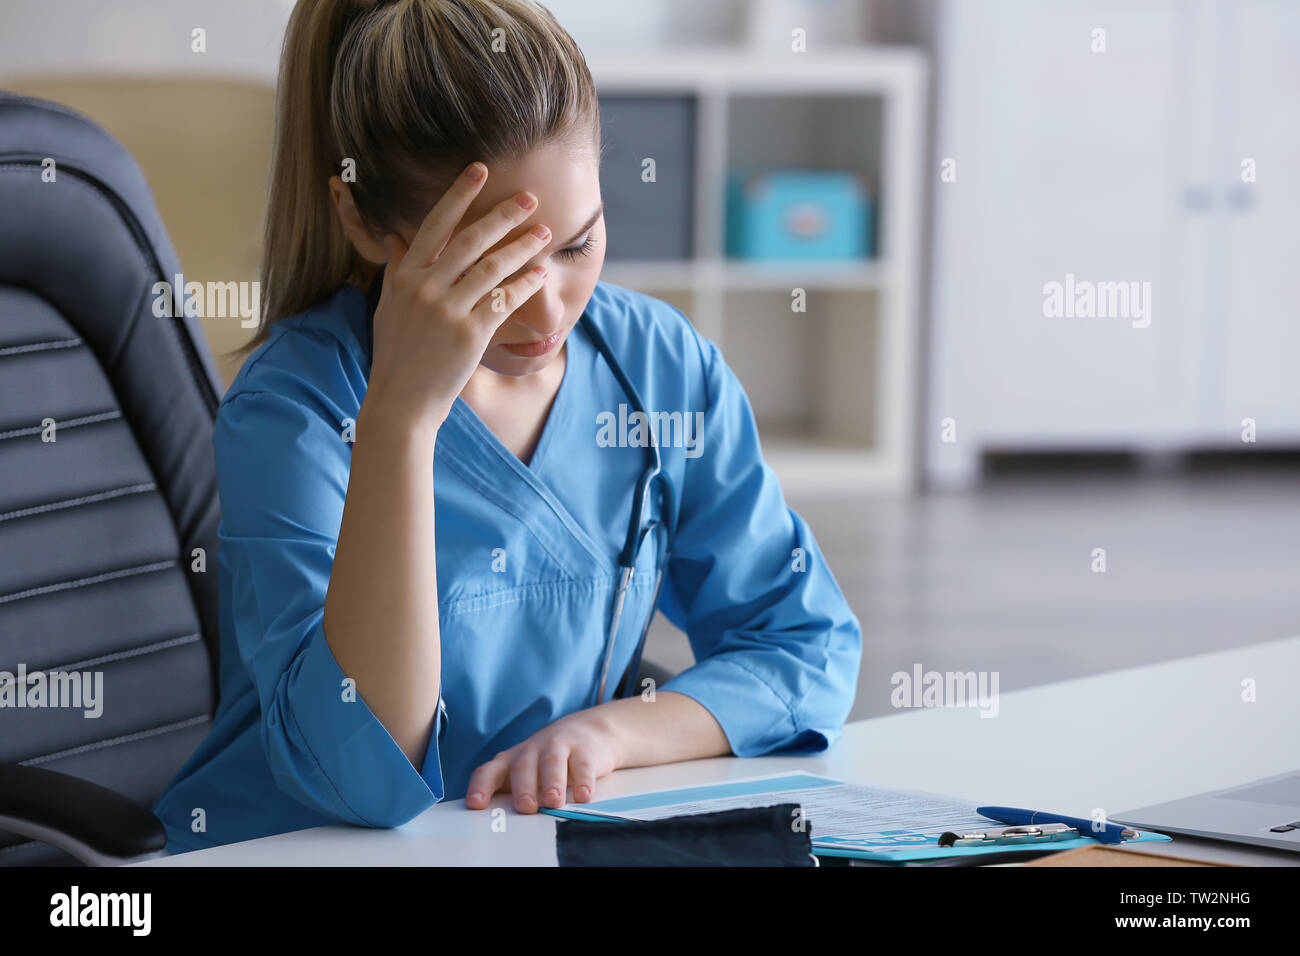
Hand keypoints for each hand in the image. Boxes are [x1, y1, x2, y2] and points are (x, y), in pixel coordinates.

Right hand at [363, 162, 551, 430]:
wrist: (402, 401)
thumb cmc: (396, 354)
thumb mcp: (388, 306)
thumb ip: (396, 271)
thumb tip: (394, 239)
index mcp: (405, 275)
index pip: (435, 225)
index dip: (459, 194)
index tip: (479, 169)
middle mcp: (425, 287)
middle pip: (471, 239)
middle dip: (503, 214)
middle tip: (530, 197)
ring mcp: (447, 310)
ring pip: (492, 267)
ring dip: (522, 247)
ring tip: (544, 232)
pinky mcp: (470, 334)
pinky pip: (504, 301)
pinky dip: (525, 285)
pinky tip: (542, 273)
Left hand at [464, 708, 622, 812]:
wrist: (587, 730)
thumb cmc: (547, 761)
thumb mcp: (526, 774)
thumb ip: (513, 794)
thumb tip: (500, 828)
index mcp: (510, 761)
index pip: (488, 771)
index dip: (481, 787)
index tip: (475, 804)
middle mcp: (531, 751)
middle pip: (522, 766)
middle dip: (522, 786)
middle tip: (525, 807)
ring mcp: (557, 746)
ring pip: (551, 761)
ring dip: (551, 782)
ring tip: (553, 802)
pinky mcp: (583, 749)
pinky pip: (582, 764)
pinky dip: (583, 780)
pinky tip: (583, 796)